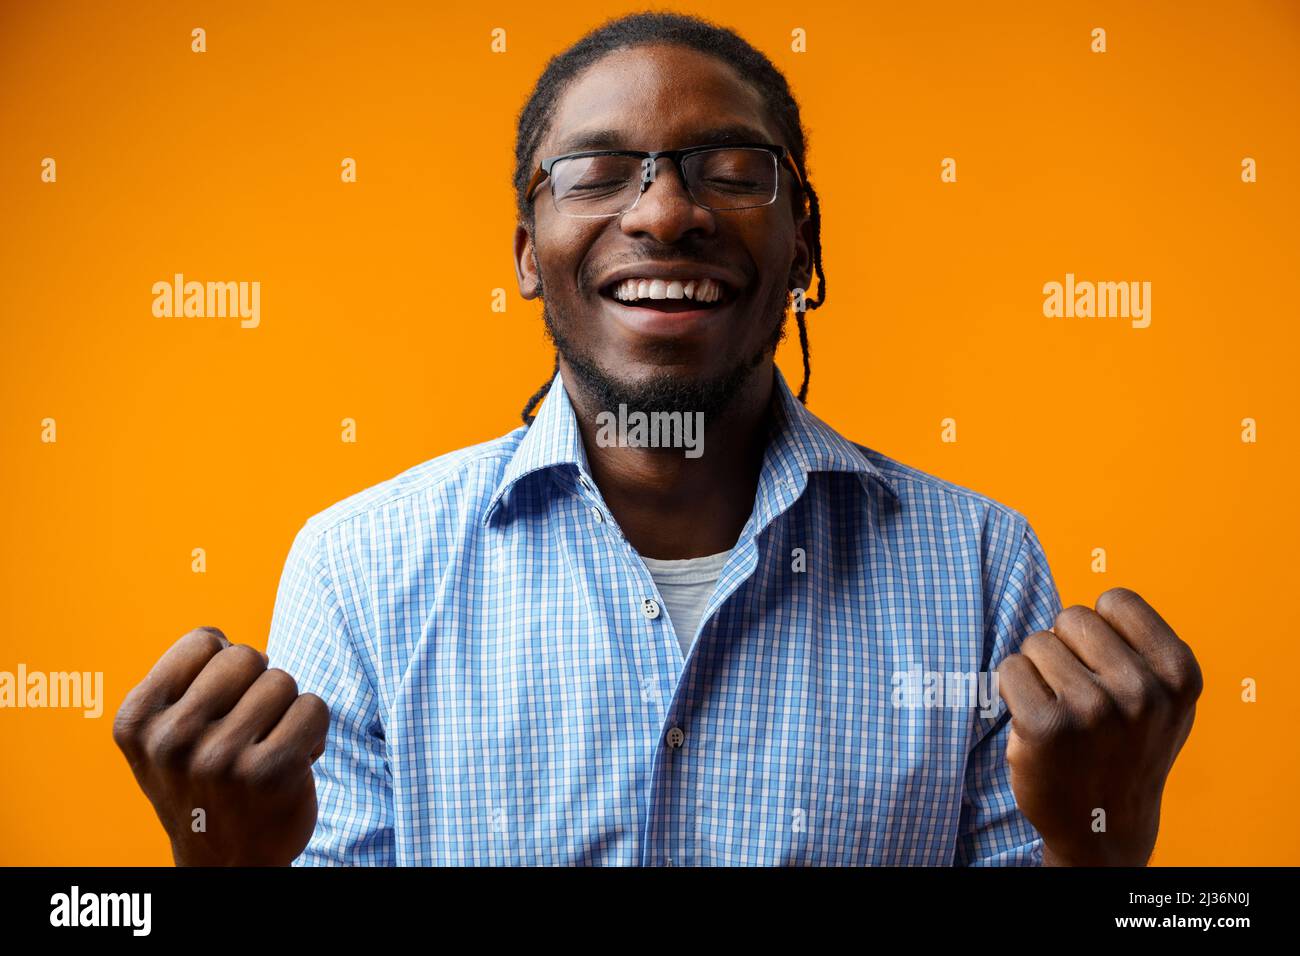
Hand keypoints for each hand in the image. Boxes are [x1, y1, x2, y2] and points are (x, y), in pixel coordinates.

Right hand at [112, 627, 328, 865]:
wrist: (227, 862)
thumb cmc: (204, 781)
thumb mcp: (164, 734)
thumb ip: (185, 680)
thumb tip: (234, 644)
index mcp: (137, 721)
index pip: (204, 641)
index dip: (223, 665)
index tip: (217, 705)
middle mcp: (172, 740)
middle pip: (246, 656)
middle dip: (257, 683)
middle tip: (249, 726)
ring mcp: (219, 759)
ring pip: (283, 680)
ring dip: (286, 709)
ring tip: (267, 746)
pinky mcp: (270, 773)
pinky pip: (313, 707)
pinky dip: (314, 729)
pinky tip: (293, 761)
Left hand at [996, 587, 1201, 865]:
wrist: (1102, 825)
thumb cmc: (1126, 747)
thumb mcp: (1163, 697)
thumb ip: (1145, 647)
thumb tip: (1104, 601)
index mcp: (1178, 673)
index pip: (1115, 600)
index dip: (1100, 629)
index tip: (1106, 666)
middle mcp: (1142, 691)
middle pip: (1071, 617)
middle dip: (1066, 647)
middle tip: (1078, 693)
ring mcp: (1094, 710)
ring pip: (1037, 641)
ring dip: (1039, 670)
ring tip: (1061, 712)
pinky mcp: (1046, 727)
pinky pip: (1009, 668)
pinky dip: (1013, 689)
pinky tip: (1035, 722)